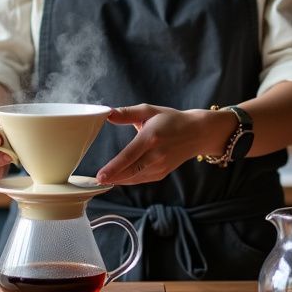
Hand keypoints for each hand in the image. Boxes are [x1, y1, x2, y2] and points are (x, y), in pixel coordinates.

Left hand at [94, 104, 234, 185]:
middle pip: (130, 172)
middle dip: (112, 178)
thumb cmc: (171, 120)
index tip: (100, 176)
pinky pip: (141, 179)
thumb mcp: (149, 111)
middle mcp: (156, 155)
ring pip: (134, 178)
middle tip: (96, 181)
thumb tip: (108, 114)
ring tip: (103, 180)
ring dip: (118, 180)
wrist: (196, 133)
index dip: (113, 168)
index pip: (129, 156)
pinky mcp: (162, 173)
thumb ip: (127, 113)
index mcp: (151, 138)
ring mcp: (160, 166)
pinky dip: (128, 180)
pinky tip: (118, 178)